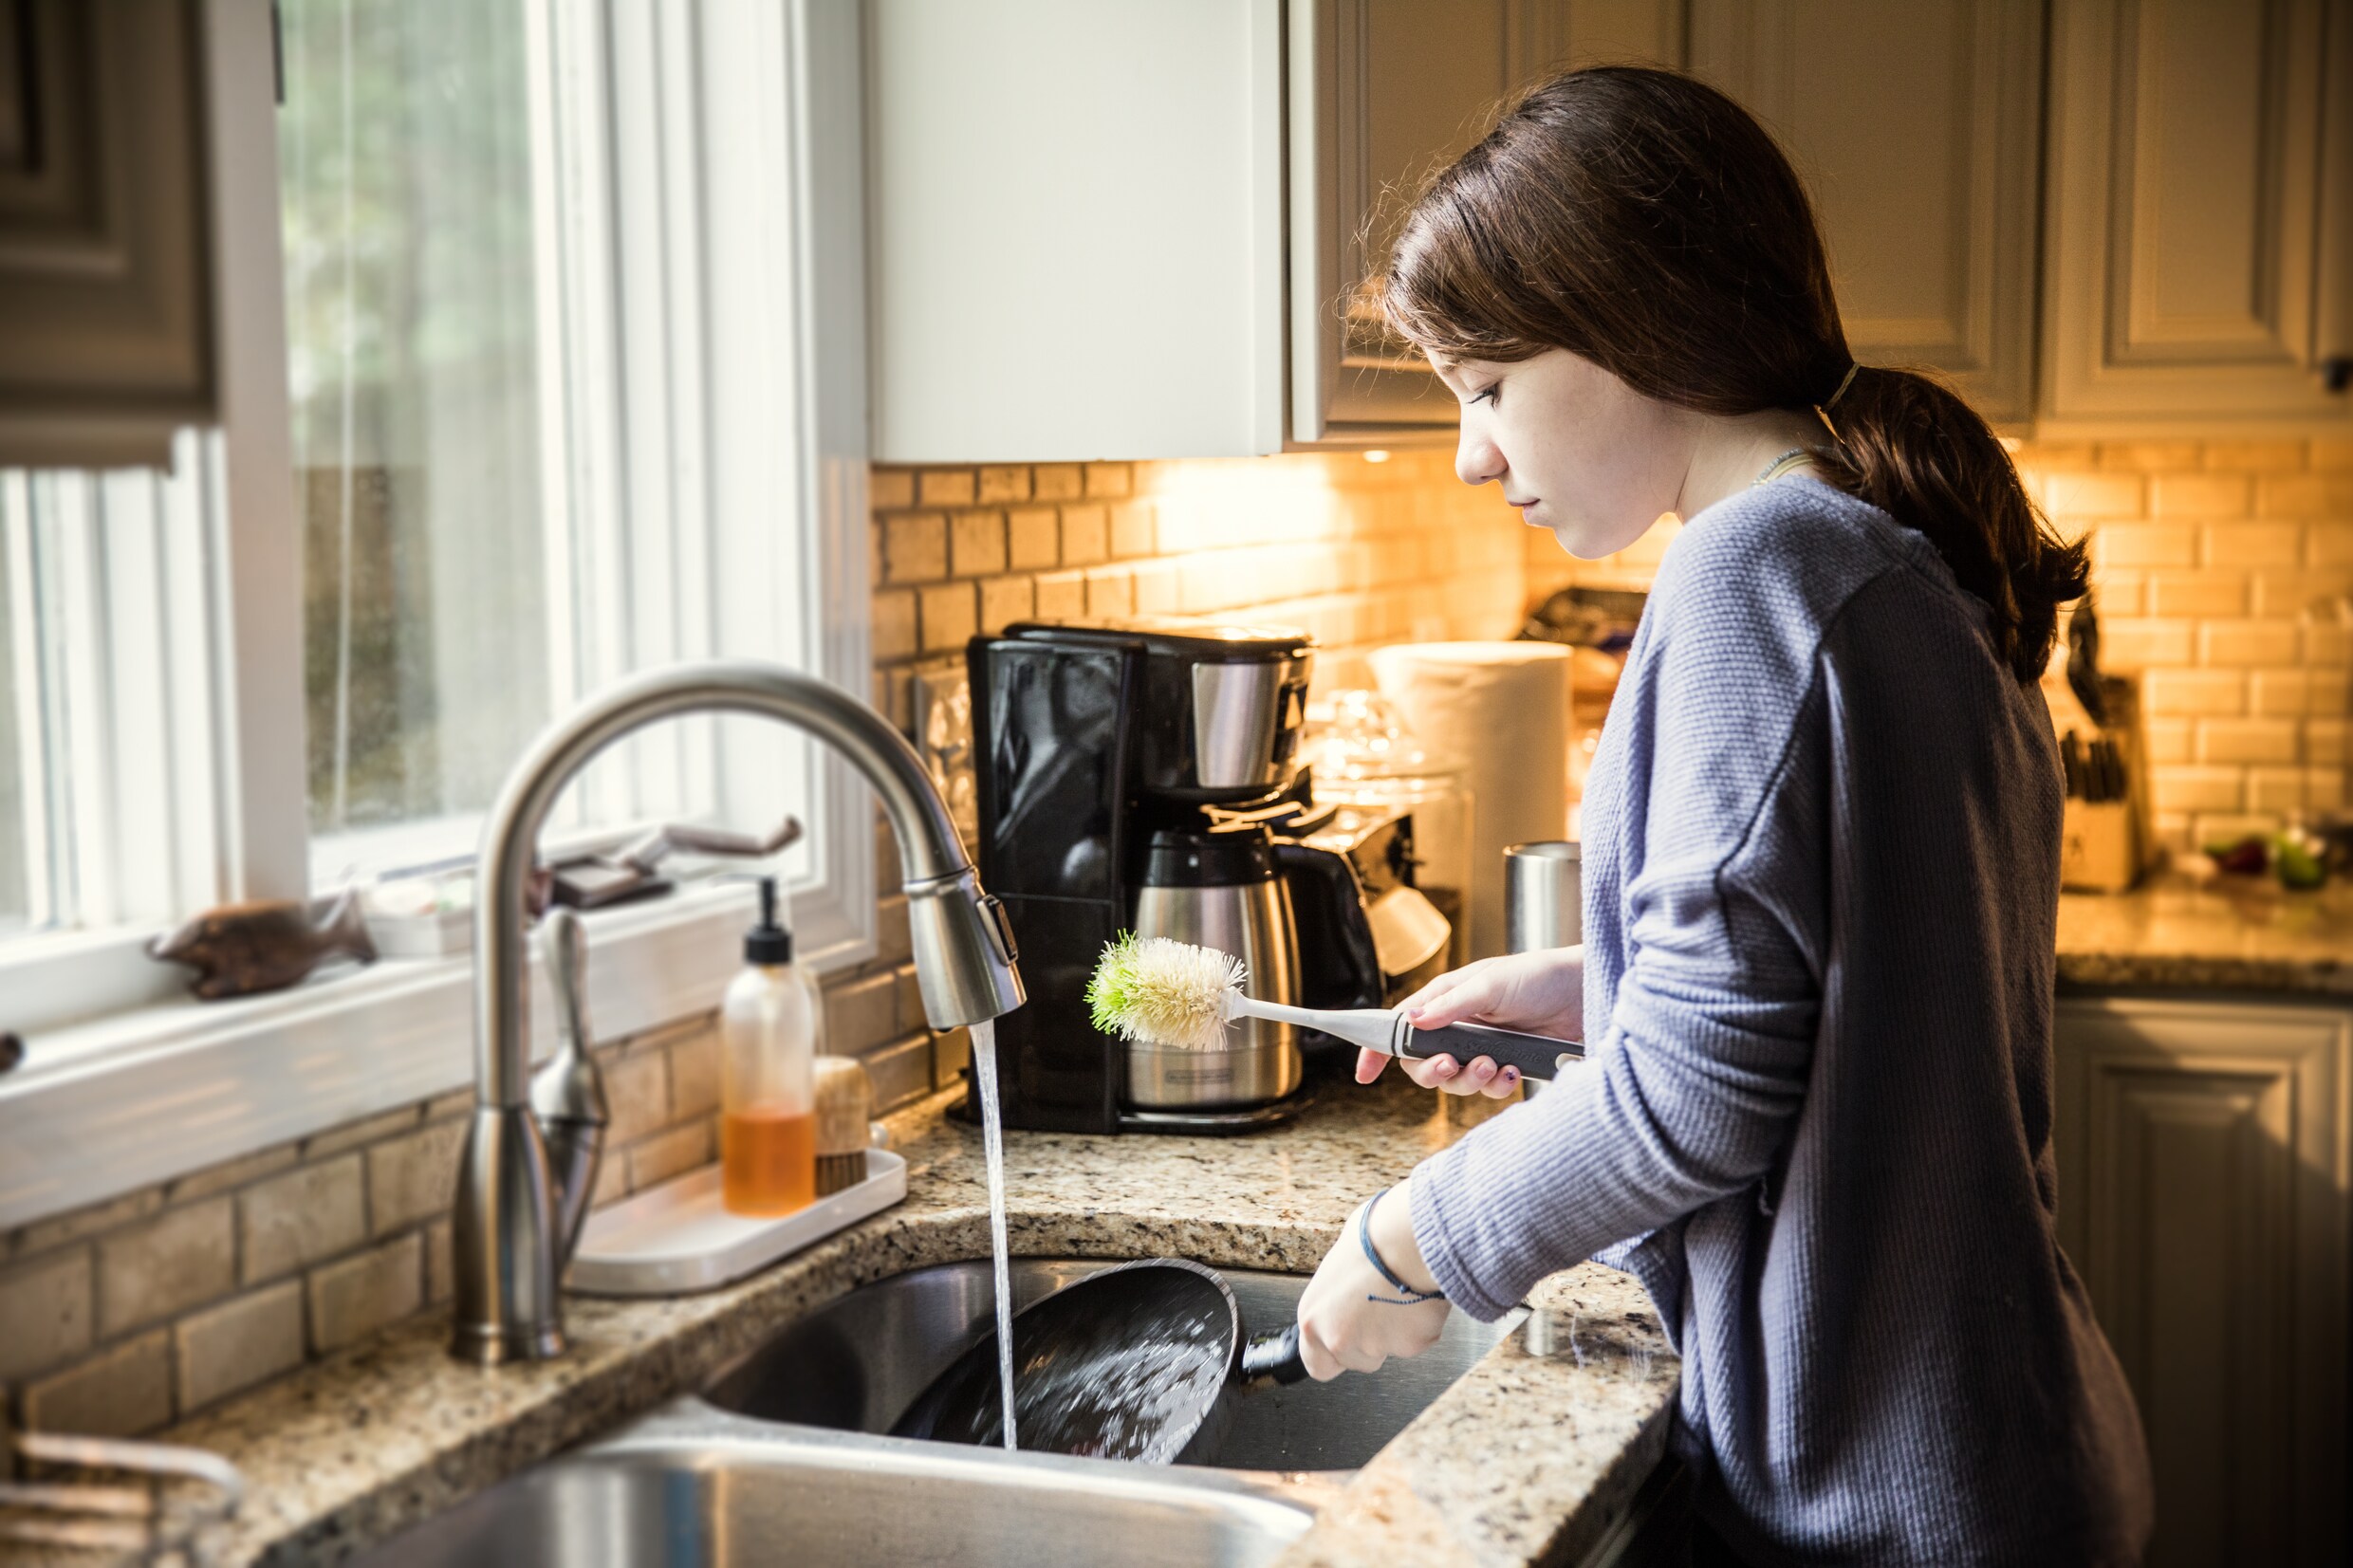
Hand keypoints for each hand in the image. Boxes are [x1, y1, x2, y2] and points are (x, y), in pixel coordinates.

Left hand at [1296, 1179, 1449, 1380]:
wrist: (1406, 1238)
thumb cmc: (1372, 1238)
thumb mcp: (1337, 1265)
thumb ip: (1337, 1295)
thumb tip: (1348, 1291)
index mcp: (1313, 1317)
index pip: (1316, 1364)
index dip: (1335, 1354)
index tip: (1347, 1340)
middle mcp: (1338, 1338)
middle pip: (1357, 1360)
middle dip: (1371, 1341)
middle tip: (1381, 1306)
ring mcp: (1374, 1346)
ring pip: (1390, 1350)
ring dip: (1397, 1330)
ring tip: (1400, 1293)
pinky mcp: (1409, 1346)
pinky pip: (1419, 1339)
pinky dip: (1422, 1323)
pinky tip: (1418, 1295)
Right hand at [1356, 947, 1584, 1097]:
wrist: (1586, 993)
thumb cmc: (1538, 976)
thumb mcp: (1489, 984)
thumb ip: (1449, 1006)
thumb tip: (1410, 1021)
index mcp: (1445, 1000)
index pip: (1401, 1027)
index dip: (1378, 1050)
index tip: (1364, 1074)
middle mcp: (1459, 1026)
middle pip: (1424, 1063)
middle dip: (1434, 1071)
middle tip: (1451, 1064)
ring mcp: (1483, 1048)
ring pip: (1456, 1081)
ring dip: (1470, 1079)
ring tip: (1494, 1064)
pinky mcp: (1507, 1065)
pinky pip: (1489, 1088)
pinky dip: (1498, 1085)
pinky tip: (1514, 1071)